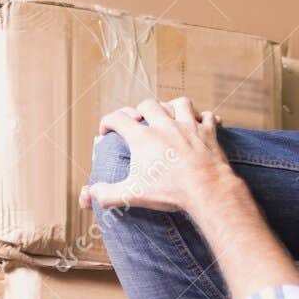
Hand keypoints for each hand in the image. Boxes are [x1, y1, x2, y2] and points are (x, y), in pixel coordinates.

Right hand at [78, 98, 238, 213]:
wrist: (206, 189)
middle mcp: (164, 125)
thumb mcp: (133, 195)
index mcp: (143, 138)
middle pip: (148, 104)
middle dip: (141, 109)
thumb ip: (108, 194)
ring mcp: (188, 126)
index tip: (106, 131)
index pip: (118, 119)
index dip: (108, 122)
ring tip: (170, 115)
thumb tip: (90, 194)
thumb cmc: (169, 192)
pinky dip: (204, 118)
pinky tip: (202, 123)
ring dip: (173, 106)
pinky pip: (208, 116)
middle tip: (139, 120)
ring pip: (179, 103)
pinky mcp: (208, 133)